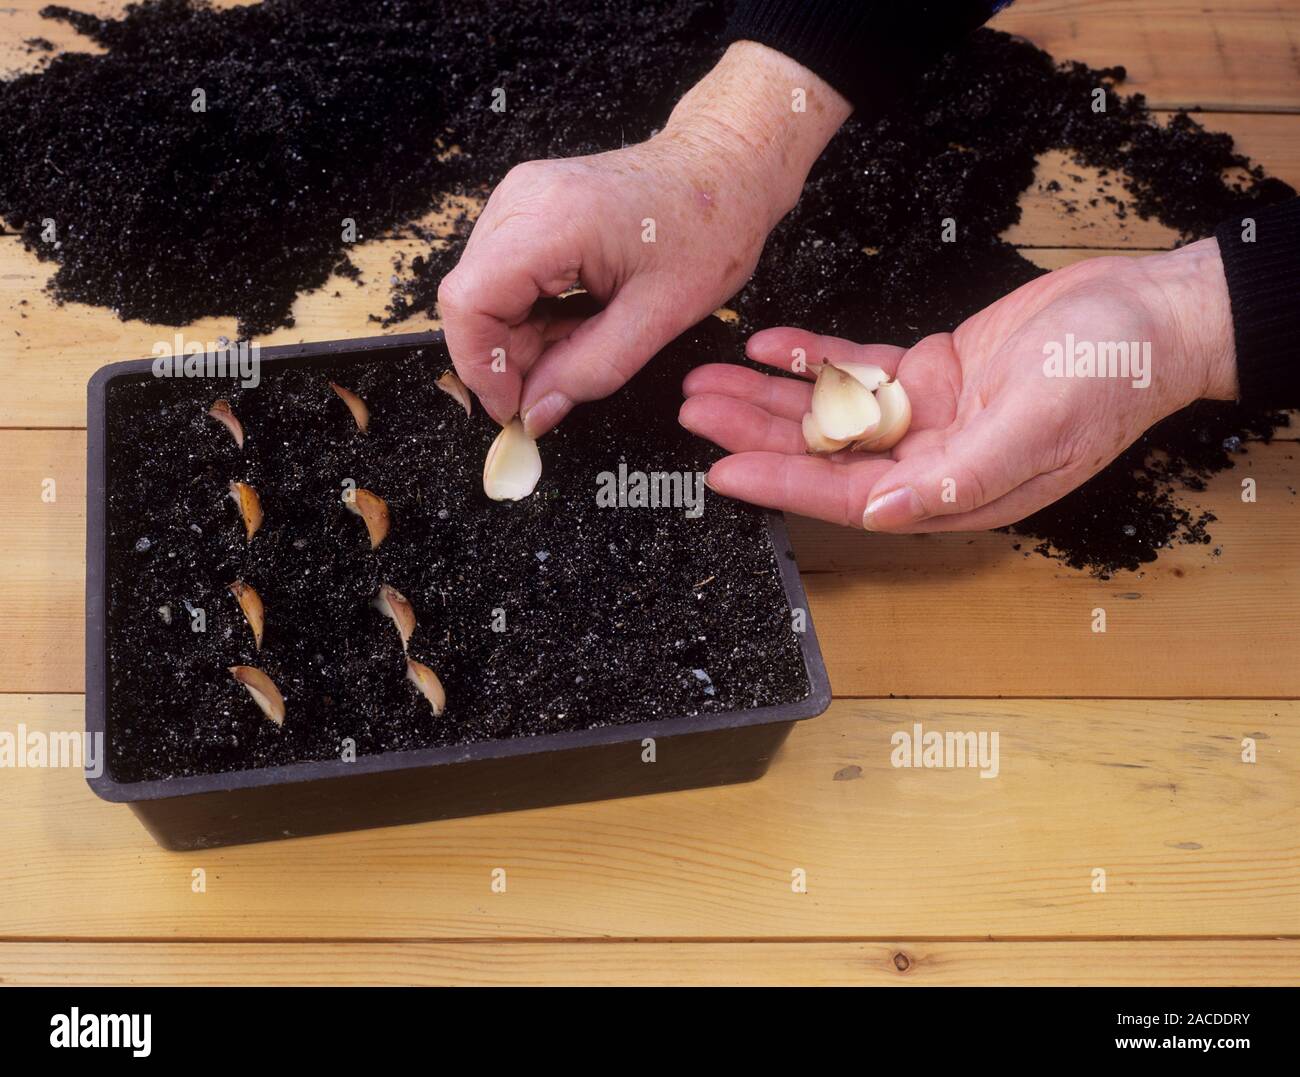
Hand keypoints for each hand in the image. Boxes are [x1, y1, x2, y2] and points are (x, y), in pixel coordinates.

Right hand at [438, 42, 850, 434]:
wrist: (724, 168)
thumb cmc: (709, 226)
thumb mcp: (660, 318)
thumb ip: (591, 372)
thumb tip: (535, 412)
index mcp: (555, 220)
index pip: (470, 301)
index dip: (480, 366)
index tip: (511, 408)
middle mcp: (523, 199)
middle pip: (471, 300)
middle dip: (504, 358)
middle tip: (552, 390)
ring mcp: (520, 199)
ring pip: (483, 293)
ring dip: (519, 339)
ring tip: (579, 346)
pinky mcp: (526, 208)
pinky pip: (502, 277)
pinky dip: (528, 316)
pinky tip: (573, 323)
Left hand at [680, 240, 1237, 530]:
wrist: (1154, 316)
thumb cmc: (1112, 375)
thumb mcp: (1039, 424)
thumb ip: (962, 477)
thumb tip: (883, 515)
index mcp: (954, 490)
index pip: (848, 496)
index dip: (781, 484)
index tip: (720, 472)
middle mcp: (932, 460)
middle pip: (824, 454)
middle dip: (756, 433)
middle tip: (694, 410)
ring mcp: (929, 415)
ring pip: (831, 411)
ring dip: (769, 396)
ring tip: (709, 379)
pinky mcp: (932, 371)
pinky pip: (858, 367)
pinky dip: (812, 356)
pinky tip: (767, 345)